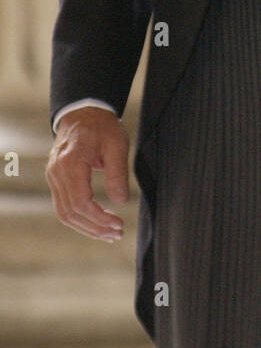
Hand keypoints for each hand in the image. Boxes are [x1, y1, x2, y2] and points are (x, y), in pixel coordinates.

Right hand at [45, 107, 128, 240]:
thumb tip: (121, 201)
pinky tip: (97, 224)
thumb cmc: (101, 126)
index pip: (81, 201)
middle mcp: (57, 172)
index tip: (118, 224)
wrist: (82, 113)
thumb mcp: (117, 144)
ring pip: (64, 213)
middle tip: (117, 234)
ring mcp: (53, 176)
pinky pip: (63, 206)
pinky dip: (79, 219)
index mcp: (71, 162)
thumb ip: (118, 173)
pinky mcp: (55, 180)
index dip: (99, 218)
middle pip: (70, 212)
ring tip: (109, 234)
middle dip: (94, 227)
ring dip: (86, 228)